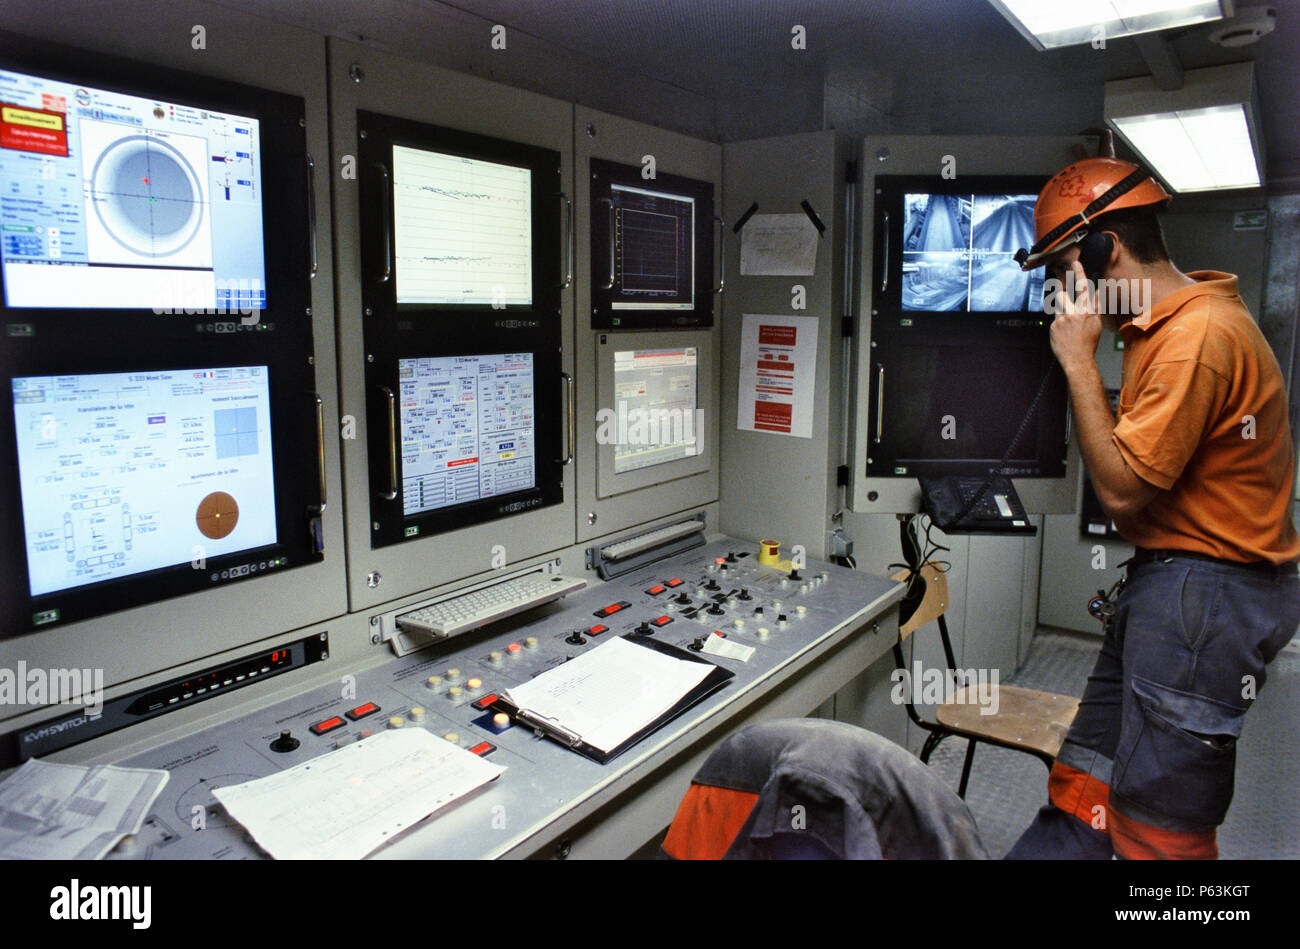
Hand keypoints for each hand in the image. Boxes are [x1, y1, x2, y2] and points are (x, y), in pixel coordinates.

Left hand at [1049, 260, 1102, 375]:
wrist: (1077, 360)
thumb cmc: (1088, 343)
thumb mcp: (1097, 323)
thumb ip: (1096, 306)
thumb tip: (1099, 291)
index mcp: (1087, 311)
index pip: (1082, 288)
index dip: (1078, 273)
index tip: (1074, 263)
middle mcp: (1073, 313)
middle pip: (1061, 294)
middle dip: (1059, 288)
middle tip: (1059, 281)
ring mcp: (1061, 320)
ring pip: (1056, 305)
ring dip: (1059, 304)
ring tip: (1065, 311)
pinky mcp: (1053, 327)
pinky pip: (1054, 319)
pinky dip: (1058, 321)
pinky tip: (1063, 330)